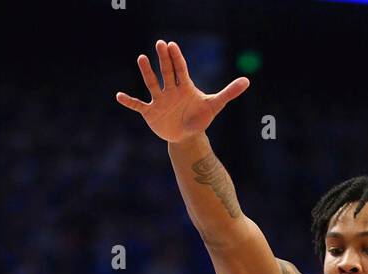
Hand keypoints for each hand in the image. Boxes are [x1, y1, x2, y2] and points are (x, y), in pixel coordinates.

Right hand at [116, 39, 248, 143]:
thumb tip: (247, 81)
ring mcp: (159, 100)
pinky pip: (138, 105)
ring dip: (147, 72)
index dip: (177, 58)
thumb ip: (229, 92)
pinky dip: (129, 101)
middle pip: (166, 72)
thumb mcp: (215, 105)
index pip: (180, 69)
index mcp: (184, 86)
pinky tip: (119, 96)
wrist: (188, 136)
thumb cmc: (200, 118)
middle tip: (160, 44)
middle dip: (163, 59)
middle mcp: (170, 90)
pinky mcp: (151, 112)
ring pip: (152, 84)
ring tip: (142, 58)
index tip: (173, 46)